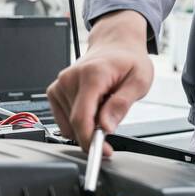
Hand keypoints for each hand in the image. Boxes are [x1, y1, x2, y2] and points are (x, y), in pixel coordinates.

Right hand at [46, 10, 153, 156]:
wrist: (116, 44)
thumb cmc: (128, 60)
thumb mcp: (139, 80)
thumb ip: (122, 104)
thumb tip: (106, 126)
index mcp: (92, 75)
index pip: (81, 118)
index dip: (91, 140)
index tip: (104, 151)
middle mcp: (71, 79)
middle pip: (75, 123)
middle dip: (93, 133)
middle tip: (113, 122)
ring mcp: (60, 84)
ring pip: (68, 123)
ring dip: (87, 124)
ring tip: (104, 105)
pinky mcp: (55, 90)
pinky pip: (63, 118)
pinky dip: (78, 120)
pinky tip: (92, 106)